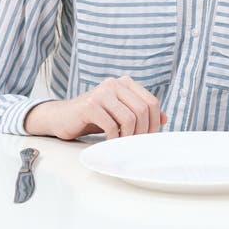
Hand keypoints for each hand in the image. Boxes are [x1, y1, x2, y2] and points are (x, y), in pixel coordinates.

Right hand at [25, 75, 167, 139]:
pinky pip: (111, 125)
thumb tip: (164, 118)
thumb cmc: (94, 117)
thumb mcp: (119, 113)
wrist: (63, 117)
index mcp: (125, 83)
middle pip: (142, 110)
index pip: (151, 102)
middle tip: (136, 146)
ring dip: (129, 137)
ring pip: (129, 118)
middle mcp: (115, 83)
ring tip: (123, 145)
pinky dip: (114, 139)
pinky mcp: (90, 104)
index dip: (154, 123)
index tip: (148, 138)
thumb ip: (140, 113)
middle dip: (142, 132)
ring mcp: (102, 92)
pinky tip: (110, 143)